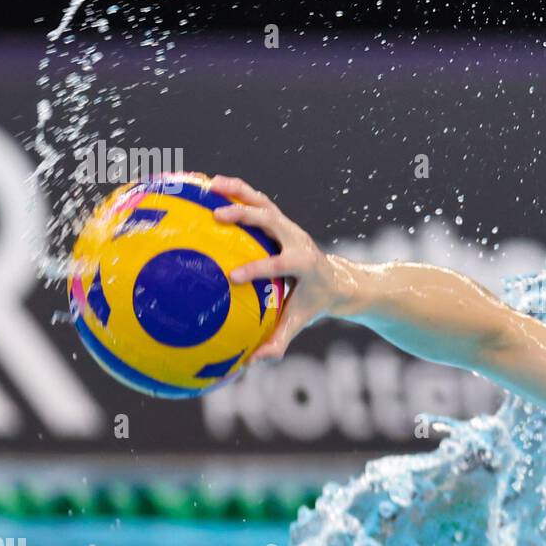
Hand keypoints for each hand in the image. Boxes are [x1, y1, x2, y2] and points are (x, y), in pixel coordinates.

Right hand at [208, 175, 341, 365]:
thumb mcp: (299, 321)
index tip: (232, 276)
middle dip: (246, 217)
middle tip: (217, 217)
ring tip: (210, 184)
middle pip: (271, 221)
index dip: (257, 268)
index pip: (279, 264)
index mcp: (303, 264)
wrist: (336, 280)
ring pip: (263, 202)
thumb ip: (279, 340)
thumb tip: (253, 361)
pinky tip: (209, 185)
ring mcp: (288, 227)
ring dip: (238, 192)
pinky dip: (236, 191)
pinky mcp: (280, 220)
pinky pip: (257, 201)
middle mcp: (297, 240)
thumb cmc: (314, 303)